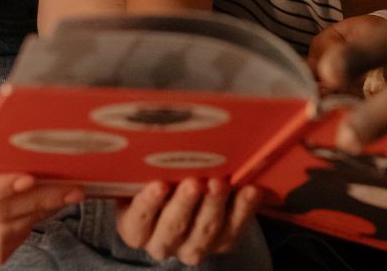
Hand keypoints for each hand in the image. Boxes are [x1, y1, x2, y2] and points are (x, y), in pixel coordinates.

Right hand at [117, 177, 260, 265]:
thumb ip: (143, 168)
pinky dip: (243, 208)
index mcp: (136, 228)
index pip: (138, 221)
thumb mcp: (145, 176)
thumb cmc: (161, 178)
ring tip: (220, 183)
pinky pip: (234, 228)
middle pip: (172, 229)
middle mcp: (163, 242)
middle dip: (184, 205)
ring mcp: (194, 246)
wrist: (189, 193)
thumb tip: (147, 141)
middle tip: (194, 183)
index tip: (159, 185)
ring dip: (213, 205)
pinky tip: (249, 190)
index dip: (148, 204)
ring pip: (204, 231)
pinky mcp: (223, 242)